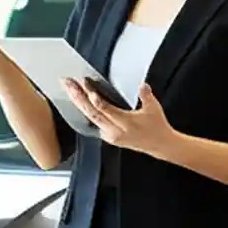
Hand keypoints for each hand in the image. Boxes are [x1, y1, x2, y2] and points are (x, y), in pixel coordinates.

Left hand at [63, 79, 177, 158]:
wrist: (160, 145)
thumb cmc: (157, 125)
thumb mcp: (154, 108)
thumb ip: (146, 96)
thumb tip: (142, 85)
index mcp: (126, 123)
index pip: (106, 110)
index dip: (94, 97)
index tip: (85, 84)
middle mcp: (115, 131)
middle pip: (92, 113)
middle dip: (78, 97)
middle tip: (68, 83)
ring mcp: (109, 135)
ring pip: (89, 117)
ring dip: (78, 102)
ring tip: (69, 88)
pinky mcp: (108, 136)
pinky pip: (92, 122)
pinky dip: (84, 110)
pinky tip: (77, 100)